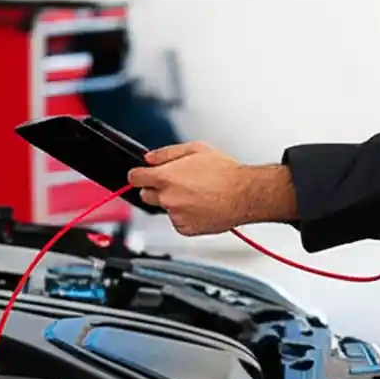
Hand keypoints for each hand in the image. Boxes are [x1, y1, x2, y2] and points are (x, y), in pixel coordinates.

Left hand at [128, 141, 250, 235]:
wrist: (245, 195)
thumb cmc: (225, 172)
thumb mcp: (196, 149)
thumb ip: (167, 153)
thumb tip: (150, 158)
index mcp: (166, 177)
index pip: (135, 178)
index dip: (138, 175)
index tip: (142, 175)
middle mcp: (168, 198)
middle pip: (146, 195)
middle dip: (156, 189)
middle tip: (177, 183)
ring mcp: (176, 215)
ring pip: (164, 208)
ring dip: (173, 202)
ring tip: (197, 194)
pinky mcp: (186, 229)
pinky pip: (177, 221)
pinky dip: (185, 215)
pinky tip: (201, 206)